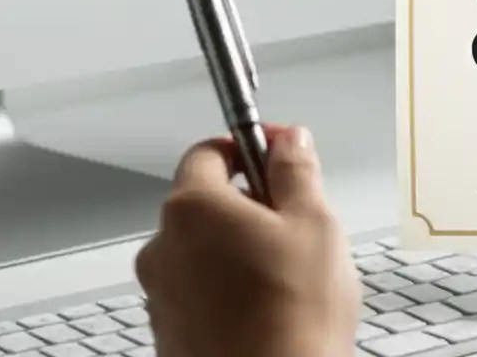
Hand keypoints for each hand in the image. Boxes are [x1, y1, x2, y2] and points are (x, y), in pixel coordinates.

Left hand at [136, 125, 359, 356]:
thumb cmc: (293, 319)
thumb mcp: (315, 225)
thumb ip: (297, 172)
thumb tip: (290, 143)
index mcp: (193, 209)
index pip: (210, 150)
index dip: (250, 146)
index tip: (280, 153)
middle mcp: (164, 248)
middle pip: (205, 203)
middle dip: (249, 204)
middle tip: (295, 223)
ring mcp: (162, 295)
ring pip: (202, 252)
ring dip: (238, 251)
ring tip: (287, 277)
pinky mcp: (170, 333)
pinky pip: (198, 295)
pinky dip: (227, 292)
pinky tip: (268, 309)